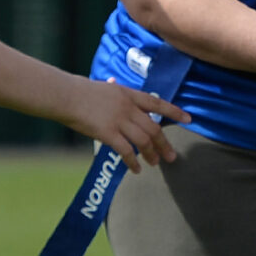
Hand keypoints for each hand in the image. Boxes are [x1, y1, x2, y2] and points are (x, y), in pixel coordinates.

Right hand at [66, 80, 190, 171]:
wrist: (66, 96)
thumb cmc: (81, 91)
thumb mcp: (104, 87)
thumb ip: (114, 91)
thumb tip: (114, 85)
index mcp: (128, 94)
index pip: (157, 103)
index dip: (174, 112)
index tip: (188, 119)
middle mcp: (128, 107)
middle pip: (153, 127)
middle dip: (164, 143)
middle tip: (172, 156)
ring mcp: (119, 120)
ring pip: (143, 140)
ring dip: (151, 153)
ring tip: (156, 163)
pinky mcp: (108, 133)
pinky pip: (126, 151)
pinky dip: (133, 162)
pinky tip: (136, 169)